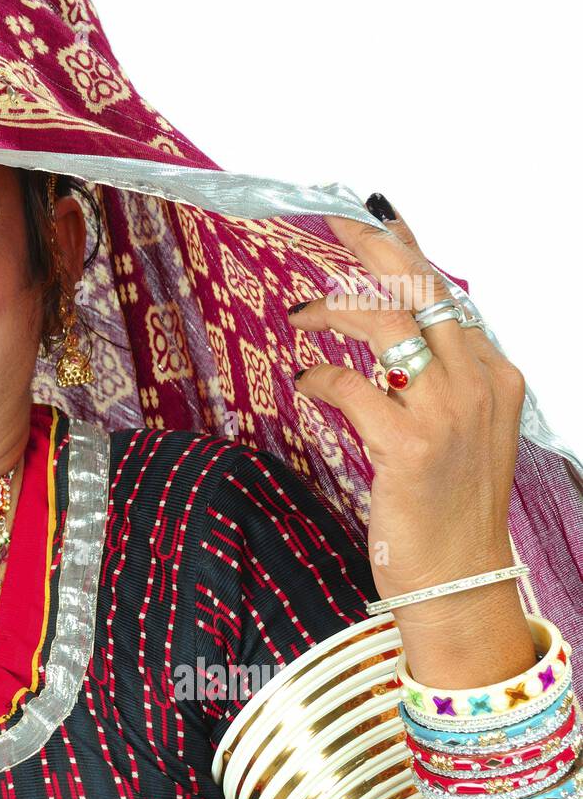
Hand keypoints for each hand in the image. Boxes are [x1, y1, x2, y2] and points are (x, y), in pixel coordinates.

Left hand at [288, 194, 535, 686]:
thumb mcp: (460, 433)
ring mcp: (447, 413)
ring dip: (337, 306)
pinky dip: (320, 377)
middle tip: (333, 223)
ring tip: (302, 310)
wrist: (460, 580)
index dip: (409, 251)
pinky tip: (304, 382)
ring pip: (387, 322)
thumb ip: (437, 382)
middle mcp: (478, 384)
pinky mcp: (408, 446)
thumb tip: (397, 339)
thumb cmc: (448, 508)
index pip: (449, 294)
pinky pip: (350, 386)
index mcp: (495, 376)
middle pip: (422, 289)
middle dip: (375, 247)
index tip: (375, 218)